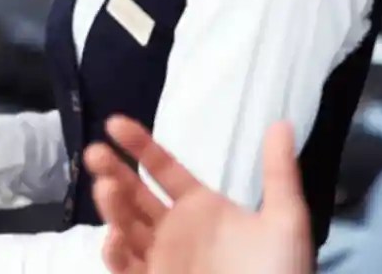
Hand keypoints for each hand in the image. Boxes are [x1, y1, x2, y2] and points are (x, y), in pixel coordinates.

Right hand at [84, 116, 314, 273]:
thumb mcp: (286, 222)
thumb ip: (278, 173)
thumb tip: (282, 123)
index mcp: (201, 207)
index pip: (163, 168)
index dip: (139, 145)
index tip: (114, 123)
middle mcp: (175, 229)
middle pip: (134, 193)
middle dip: (112, 171)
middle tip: (95, 153)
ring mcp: (161, 258)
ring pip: (125, 225)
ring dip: (112, 205)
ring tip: (106, 186)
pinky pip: (126, 266)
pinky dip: (116, 253)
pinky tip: (116, 238)